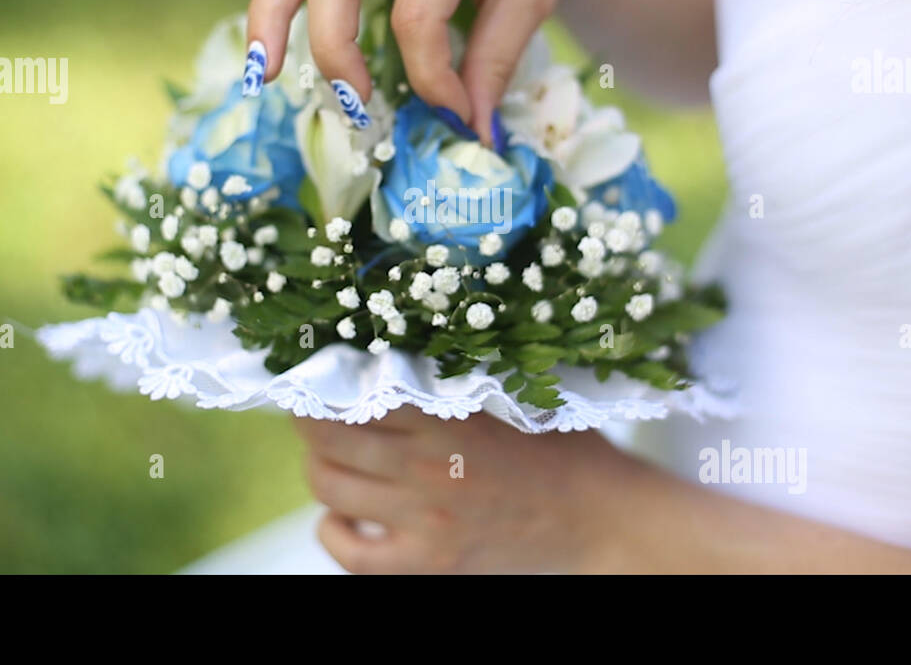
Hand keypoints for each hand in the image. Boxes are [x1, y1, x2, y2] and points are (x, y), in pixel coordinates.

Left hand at [293, 407, 637, 572]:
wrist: (600, 518)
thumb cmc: (560, 447)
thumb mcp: (514, 394)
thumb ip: (456, 375)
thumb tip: (392, 348)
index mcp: (449, 413)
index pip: (353, 392)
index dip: (320, 384)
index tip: (316, 378)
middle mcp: (429, 464)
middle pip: (327, 437)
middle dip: (309, 423)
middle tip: (315, 416)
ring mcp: (426, 518)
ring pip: (330, 487)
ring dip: (320, 470)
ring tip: (333, 460)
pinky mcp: (430, 563)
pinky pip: (351, 553)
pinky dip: (332, 531)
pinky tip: (342, 517)